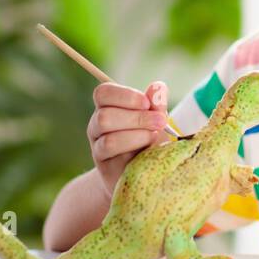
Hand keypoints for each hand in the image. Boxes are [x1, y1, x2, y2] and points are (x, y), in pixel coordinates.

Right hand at [89, 80, 172, 194]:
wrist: (146, 171)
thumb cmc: (150, 140)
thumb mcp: (156, 120)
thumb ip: (156, 105)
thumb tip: (158, 86)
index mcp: (107, 108)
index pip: (103, 93)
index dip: (125, 95)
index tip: (147, 103)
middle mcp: (97, 126)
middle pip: (104, 116)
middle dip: (137, 118)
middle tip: (161, 121)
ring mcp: (98, 148)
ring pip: (109, 140)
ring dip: (137, 136)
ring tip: (155, 137)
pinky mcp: (106, 168)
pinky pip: (117, 161)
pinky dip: (135, 152)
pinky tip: (149, 151)